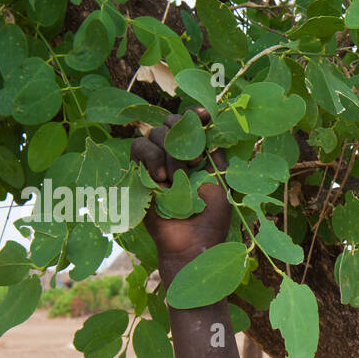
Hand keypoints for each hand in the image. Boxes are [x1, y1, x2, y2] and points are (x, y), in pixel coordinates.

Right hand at [130, 108, 231, 282]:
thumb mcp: (220, 182)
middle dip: (182, 138)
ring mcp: (156, 164)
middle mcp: (174, 156)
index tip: (203, 115)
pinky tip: (161, 179)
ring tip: (177, 178)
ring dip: (168, 153)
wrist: (191, 243)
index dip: (194, 114)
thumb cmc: (210, 218)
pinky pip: (138, 147)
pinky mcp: (139, 174)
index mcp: (196, 155)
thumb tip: (209, 127)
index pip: (190, 124)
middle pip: (170, 123)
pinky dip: (150, 158)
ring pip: (154, 134)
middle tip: (194, 162)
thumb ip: (215, 155)